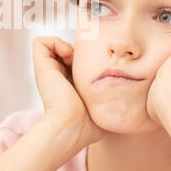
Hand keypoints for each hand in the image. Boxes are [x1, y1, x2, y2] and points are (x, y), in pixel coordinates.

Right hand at [32, 36, 106, 152]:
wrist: (71, 128)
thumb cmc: (88, 127)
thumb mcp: (104, 110)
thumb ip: (113, 103)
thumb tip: (130, 108)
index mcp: (68, 88)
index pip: (77, 65)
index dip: (87, 59)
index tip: (99, 63)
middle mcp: (56, 79)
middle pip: (65, 53)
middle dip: (78, 50)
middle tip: (88, 58)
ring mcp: (47, 72)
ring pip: (52, 46)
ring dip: (66, 44)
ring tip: (75, 56)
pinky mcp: (41, 67)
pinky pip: (41, 43)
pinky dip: (55, 42)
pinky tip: (68, 53)